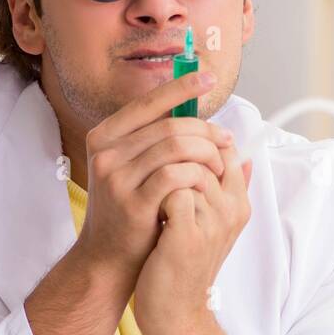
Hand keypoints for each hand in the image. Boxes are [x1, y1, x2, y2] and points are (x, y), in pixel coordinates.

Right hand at [74, 70, 233, 281]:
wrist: (108, 257)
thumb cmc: (130, 210)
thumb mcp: (135, 169)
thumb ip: (161, 142)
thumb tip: (200, 115)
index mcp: (106, 136)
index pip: (149, 102)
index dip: (180, 87)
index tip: (208, 77)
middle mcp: (106, 152)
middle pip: (170, 124)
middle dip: (207, 130)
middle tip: (227, 141)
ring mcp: (116, 177)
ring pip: (177, 146)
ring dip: (208, 153)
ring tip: (220, 165)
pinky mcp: (133, 202)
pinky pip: (176, 175)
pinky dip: (199, 175)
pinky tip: (208, 183)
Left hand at [133, 135, 251, 334]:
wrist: (174, 312)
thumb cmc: (183, 265)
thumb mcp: (210, 226)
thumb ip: (222, 190)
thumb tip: (239, 155)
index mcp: (238, 204)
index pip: (225, 149)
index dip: (196, 145)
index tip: (170, 160)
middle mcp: (231, 210)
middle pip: (206, 153)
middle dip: (175, 160)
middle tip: (155, 182)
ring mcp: (212, 221)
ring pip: (187, 168)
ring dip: (162, 177)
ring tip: (152, 200)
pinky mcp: (189, 233)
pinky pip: (172, 189)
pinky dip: (155, 194)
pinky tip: (148, 213)